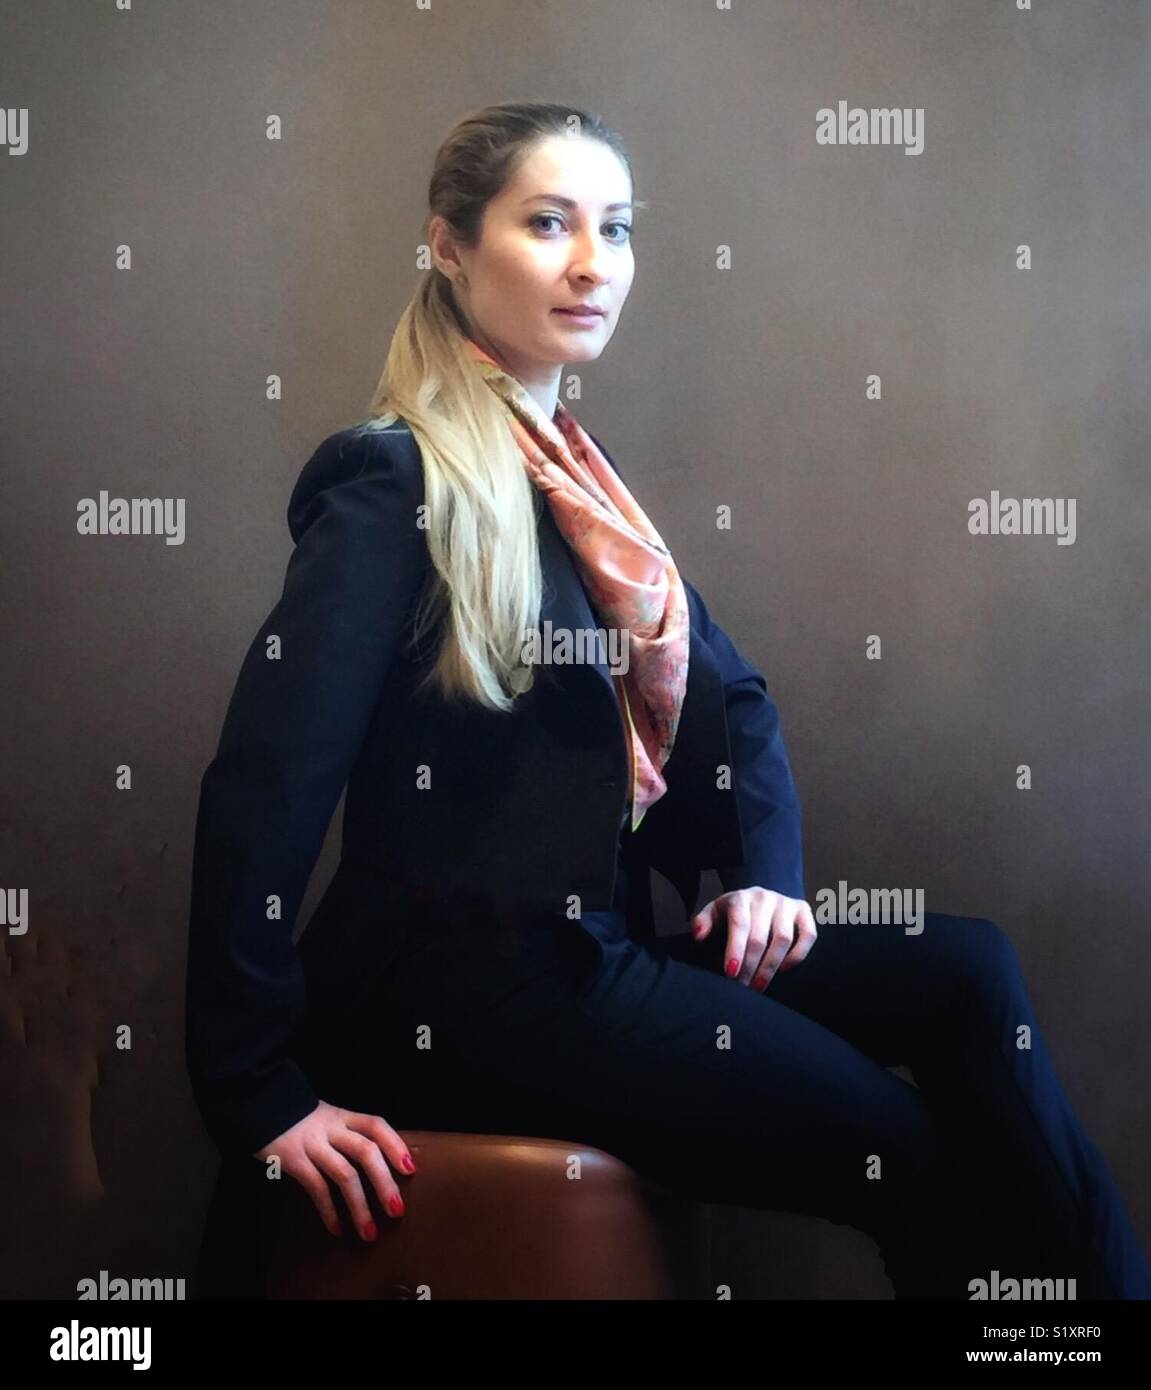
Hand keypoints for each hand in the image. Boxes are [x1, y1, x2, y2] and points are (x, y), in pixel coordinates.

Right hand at [253, 1099, 416, 1240]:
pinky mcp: (292, 1158)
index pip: (375, 1125)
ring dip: (360, 1206)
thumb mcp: (325, 1118)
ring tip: (370, 1232)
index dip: (395, 1145)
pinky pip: (316, 1187)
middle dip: (384, 1183)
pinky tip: (337, 1229)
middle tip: (397, 1210)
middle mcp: (330, 1127)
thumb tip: (374, 1165)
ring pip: (344, 1174)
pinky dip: (329, 1210)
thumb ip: (345, 1135)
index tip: (410, 1169)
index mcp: (342, 1116)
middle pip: (366, 1151)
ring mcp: (312, 1142)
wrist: (257, 1103)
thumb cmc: (297, 1118)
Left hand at [691, 888, 816, 991]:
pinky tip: (784, 970)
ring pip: (783, 938)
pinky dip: (798, 955)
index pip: (739, 923)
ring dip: (771, 966)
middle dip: (750, 966)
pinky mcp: (804, 911)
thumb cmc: (734, 912)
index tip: (731, 974)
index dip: (735, 949)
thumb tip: (699, 936)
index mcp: (741, 897)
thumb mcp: (714, 913)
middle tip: (743, 988)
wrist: (760, 898)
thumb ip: (703, 923)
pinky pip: (808, 935)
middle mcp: (765, 898)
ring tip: (759, 986)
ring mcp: (786, 903)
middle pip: (760, 936)